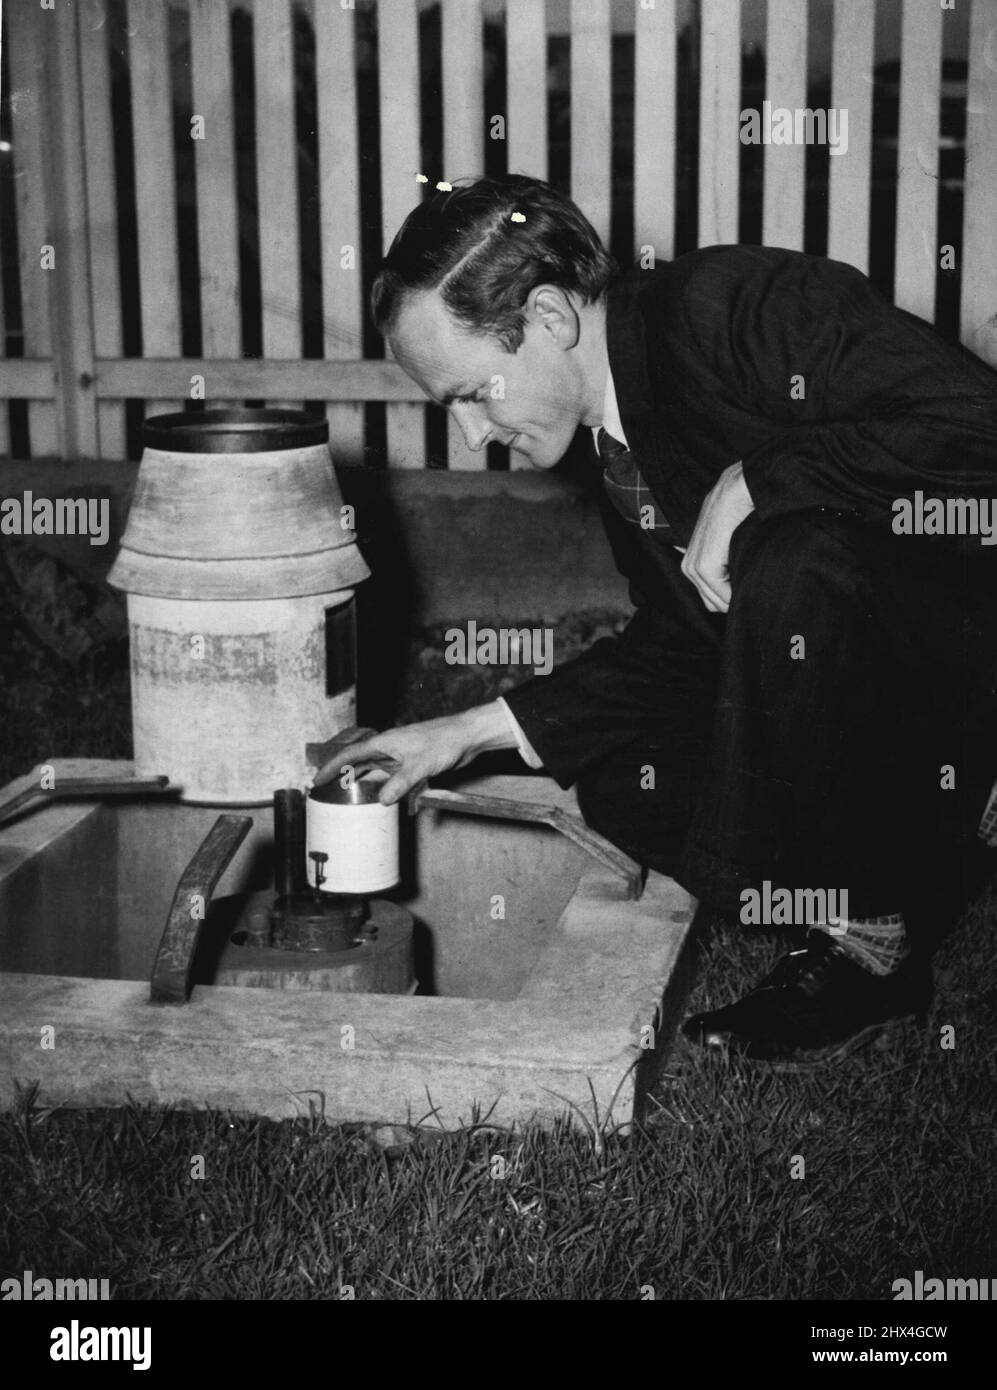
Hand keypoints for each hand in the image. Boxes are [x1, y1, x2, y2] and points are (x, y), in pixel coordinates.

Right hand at [312, 703, 515, 804]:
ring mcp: (399, 756)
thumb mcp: (420, 765)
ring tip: (346, 796)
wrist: (466, 737)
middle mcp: (388, 749)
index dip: (331, 767)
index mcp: (384, 743)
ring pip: (374, 770)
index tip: (317, 779)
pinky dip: (383, 787)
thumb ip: (400, 783)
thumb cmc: (443, 742)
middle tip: (325, 790)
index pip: (350, 755)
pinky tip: (382, 798)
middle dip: (341, 775)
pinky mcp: (411, 764)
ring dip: (361, 781)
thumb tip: (382, 800)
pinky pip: (390, 777)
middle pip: (358, 762)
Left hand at [681, 461, 754, 612]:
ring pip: (720, 603)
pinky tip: (746, 567)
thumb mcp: (724, 542)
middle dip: (734, 598)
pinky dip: (739, 591)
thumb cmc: (737, 516)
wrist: (736, 492)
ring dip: (738, 594)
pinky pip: (725, 597)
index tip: (746, 580)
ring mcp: (694, 569)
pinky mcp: (705, 568)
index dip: (731, 595)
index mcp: (691, 564)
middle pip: (714, 604)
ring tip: (749, 569)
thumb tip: (735, 588)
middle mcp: (688, 569)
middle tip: (750, 576)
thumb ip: (724, 562)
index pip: (711, 599)